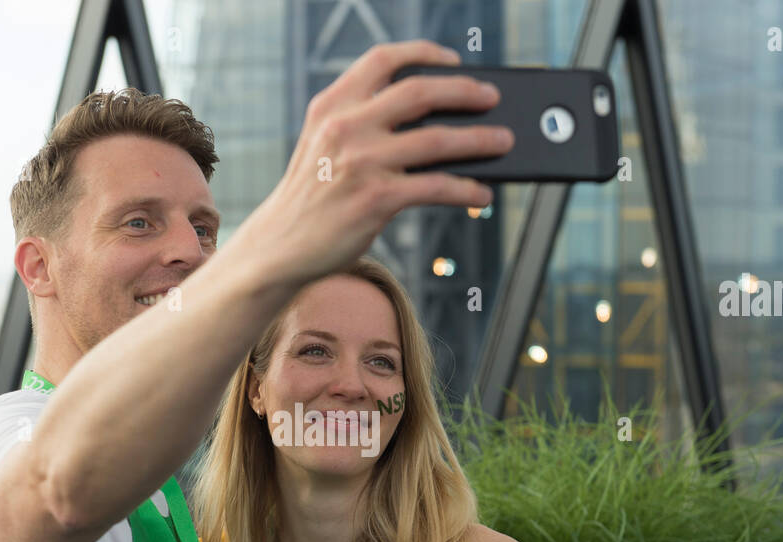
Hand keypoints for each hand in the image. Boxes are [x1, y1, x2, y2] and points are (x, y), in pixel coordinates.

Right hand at [234, 39, 512, 286]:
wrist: (280, 246)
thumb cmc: (311, 196)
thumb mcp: (323, 145)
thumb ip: (362, 123)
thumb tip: (435, 122)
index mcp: (332, 104)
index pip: (384, 59)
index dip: (424, 53)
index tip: (453, 60)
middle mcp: (346, 126)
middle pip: (420, 91)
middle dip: (465, 90)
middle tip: (492, 98)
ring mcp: (361, 162)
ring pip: (438, 140)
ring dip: (480, 140)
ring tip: (503, 142)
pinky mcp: (375, 200)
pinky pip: (437, 187)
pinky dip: (466, 189)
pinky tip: (481, 193)